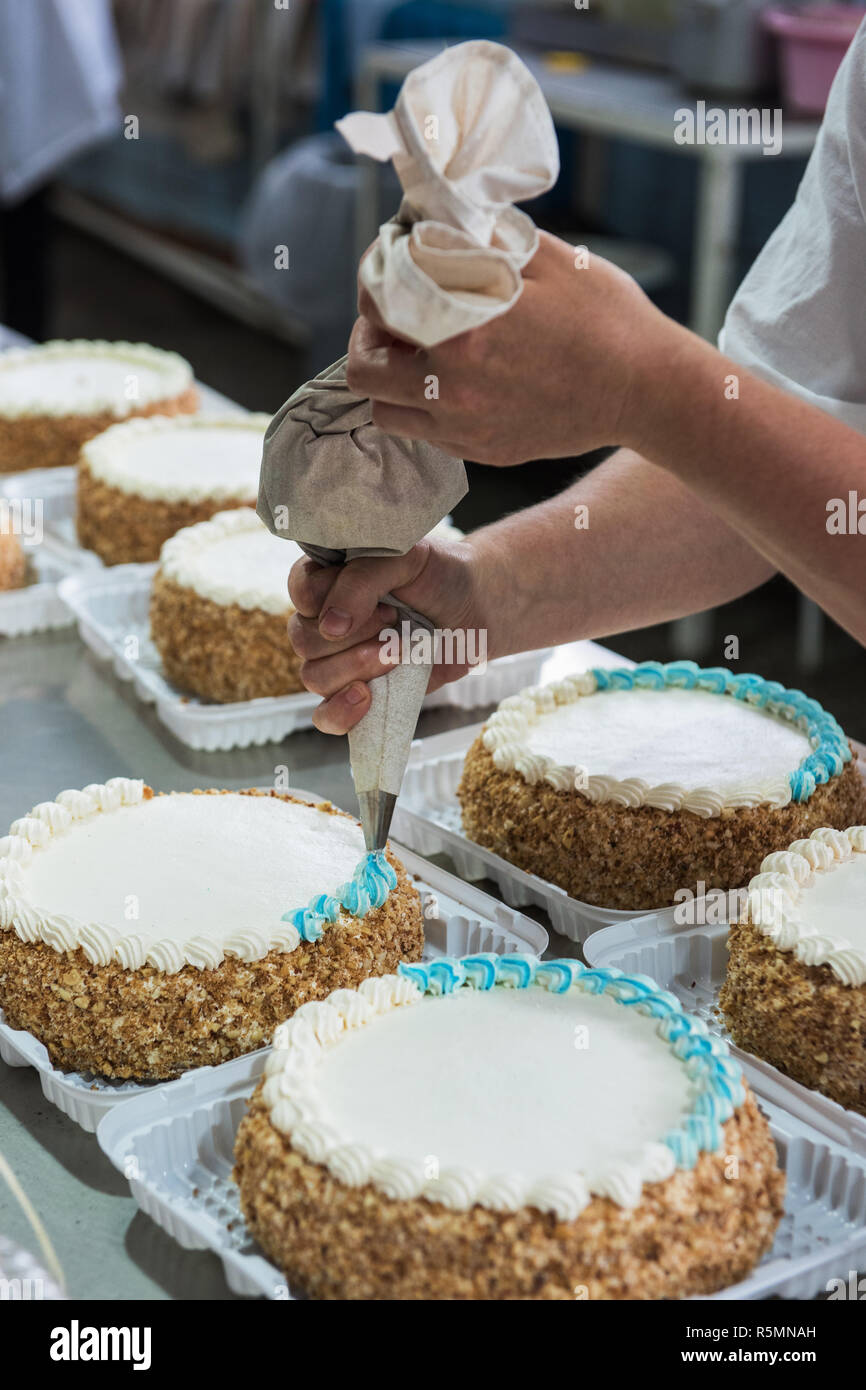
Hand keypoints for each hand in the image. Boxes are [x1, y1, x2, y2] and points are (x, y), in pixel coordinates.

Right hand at [288, 535, 492, 732]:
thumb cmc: (439, 575)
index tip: (382, 602)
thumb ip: (361, 580)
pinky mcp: (357, 691)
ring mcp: (338, 659)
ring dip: (358, 668)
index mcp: (329, 578)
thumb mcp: (404, 557)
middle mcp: (325, 619)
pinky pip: (325, 716)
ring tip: (398, 653)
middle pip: (304, 640)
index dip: (333, 601)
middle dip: (354, 637)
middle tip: (395, 624)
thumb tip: (330, 626)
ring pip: (314, 677)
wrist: (477, 608)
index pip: (301, 592)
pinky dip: (339, 713)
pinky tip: (366, 699)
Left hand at [345, 230, 671, 464]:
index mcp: (463, 332)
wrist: (646, 389)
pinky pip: (424, 434)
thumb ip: (484, 238)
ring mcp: (466, 428)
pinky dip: (421, 407)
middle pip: (364, 370)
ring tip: (413, 355)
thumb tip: (438, 218)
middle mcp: (454, 388)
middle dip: (369, 337)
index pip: (377, 306)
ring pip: (386, 410)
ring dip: (389, 379)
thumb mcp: (547, 258)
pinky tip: (449, 381)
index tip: (386, 267)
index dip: (372, 279)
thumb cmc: (605, 317)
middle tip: (389, 319)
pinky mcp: (482, 451)